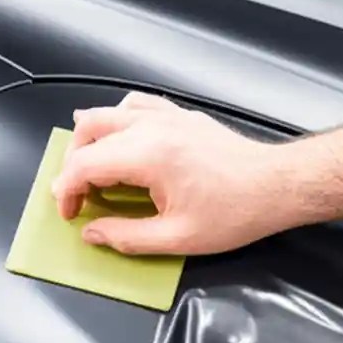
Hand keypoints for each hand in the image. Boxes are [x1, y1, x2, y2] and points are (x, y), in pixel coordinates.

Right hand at [52, 92, 301, 254]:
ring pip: (106, 113)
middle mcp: (151, 127)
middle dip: (72, 165)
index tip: (70, 213)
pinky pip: (134, 105)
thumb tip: (93, 233)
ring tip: (90, 169)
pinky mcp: (180, 115)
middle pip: (87, 132)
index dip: (66, 191)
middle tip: (77, 196)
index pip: (84, 165)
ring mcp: (166, 115)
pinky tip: (118, 138)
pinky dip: (116, 119)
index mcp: (147, 156)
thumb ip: (126, 237)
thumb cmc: (235, 212)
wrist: (276, 186)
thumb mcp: (177, 238)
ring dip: (88, 140)